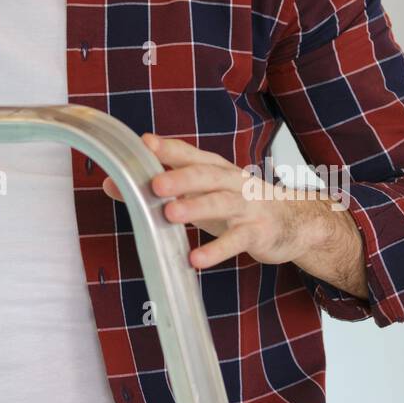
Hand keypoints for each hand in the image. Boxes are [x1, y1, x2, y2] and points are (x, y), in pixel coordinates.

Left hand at [102, 132, 333, 271]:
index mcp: (213, 167)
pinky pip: (236, 241)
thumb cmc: (236, 203)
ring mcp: (246, 206)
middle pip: (204, 174)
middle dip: (179, 176)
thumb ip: (157, 188)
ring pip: (220, 203)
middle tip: (154, 184)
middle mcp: (230, 181)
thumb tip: (109, 183)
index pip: (189, 153)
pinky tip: (195, 260)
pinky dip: (216, 250)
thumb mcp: (198, 193)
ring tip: (169, 214)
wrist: (293, 221)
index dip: (167, 147)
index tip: (143, 142)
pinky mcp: (257, 232)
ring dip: (195, 207)